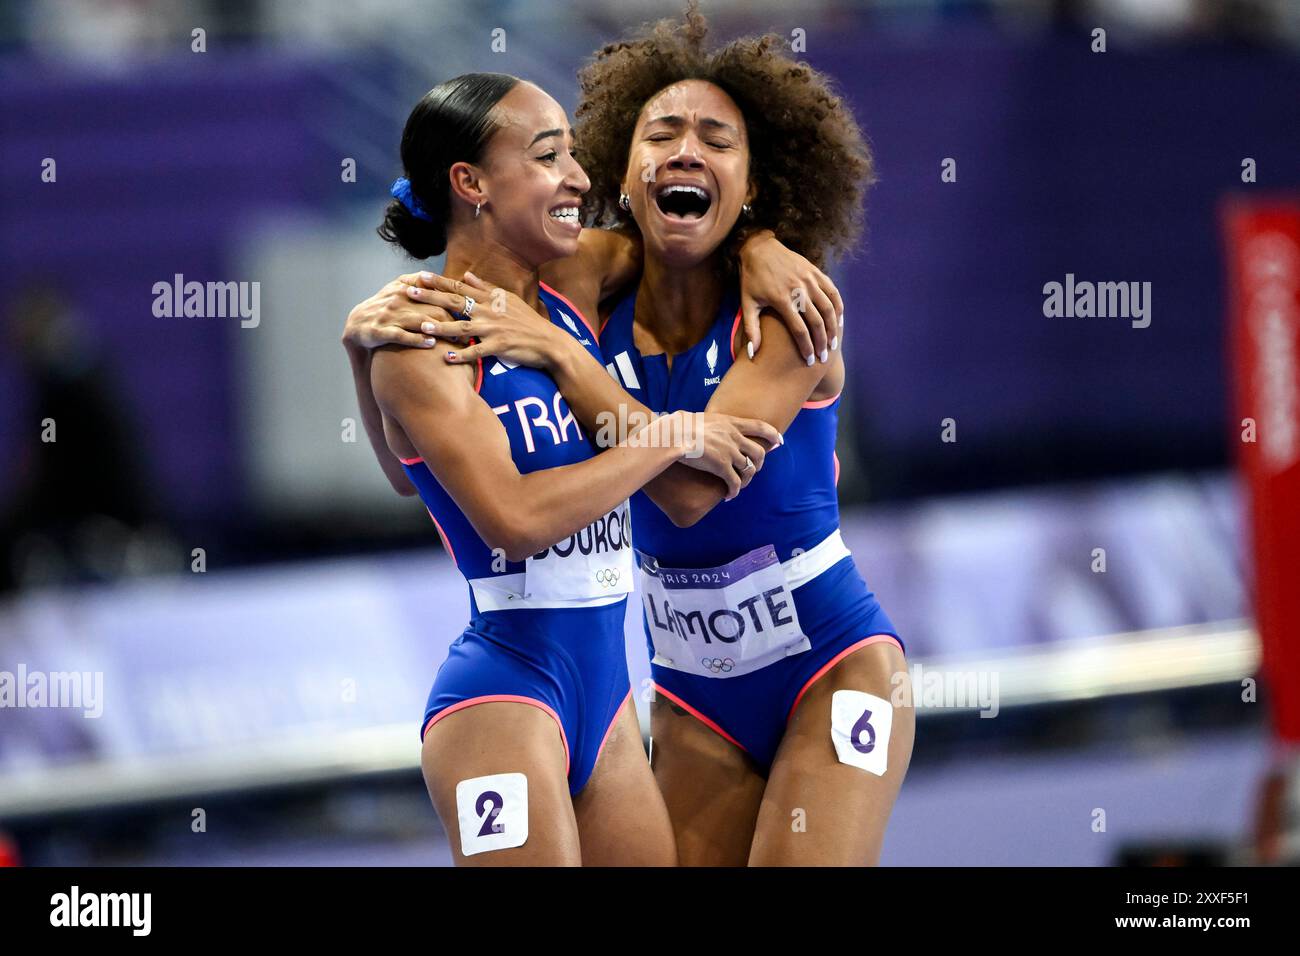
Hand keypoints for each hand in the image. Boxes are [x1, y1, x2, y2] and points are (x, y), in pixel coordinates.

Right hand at [341, 272, 465, 352]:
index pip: (435, 289)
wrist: (357, 324)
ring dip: (441, 330)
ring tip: (457, 338)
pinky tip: (431, 343)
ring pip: (420, 321)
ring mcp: (389, 315)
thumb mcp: (400, 289)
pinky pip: (402, 335)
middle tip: (471, 330)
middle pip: (433, 306)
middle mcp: (398, 298)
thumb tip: (447, 278)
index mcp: (405, 286)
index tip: (472, 308)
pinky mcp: (381, 331)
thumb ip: (420, 282)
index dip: (455, 298)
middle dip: (454, 319)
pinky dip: (417, 339)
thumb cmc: (386, 307)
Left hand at [415, 271, 569, 372]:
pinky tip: (447, 358)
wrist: (548, 341)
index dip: (439, 281)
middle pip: (455, 302)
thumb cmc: (527, 321)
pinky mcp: (499, 346)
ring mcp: (494, 329)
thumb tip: (467, 275)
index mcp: (490, 298)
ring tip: (423, 326)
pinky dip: (462, 355)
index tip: (419, 276)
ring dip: (442, 326)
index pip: (460, 286)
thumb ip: (486, 288)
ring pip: (462, 327)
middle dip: (431, 297)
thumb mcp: (508, 299)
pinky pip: (477, 352)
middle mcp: (489, 311)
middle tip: (410, 293)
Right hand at [646, 410, 781, 500]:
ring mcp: (729, 452)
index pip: (759, 426)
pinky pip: (734, 482)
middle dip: (759, 463)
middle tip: (754, 469)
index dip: (772, 434)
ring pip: (748, 469)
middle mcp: (734, 437)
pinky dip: (734, 491)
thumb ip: (707, 422)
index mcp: (730, 422)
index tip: (779, 441)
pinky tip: (729, 496)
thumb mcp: (700, 417)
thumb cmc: (678, 425)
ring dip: (746, 480)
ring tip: (739, 485)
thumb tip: (691, 419)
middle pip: (759, 452)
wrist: (673, 435)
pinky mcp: (721, 467)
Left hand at [738, 230, 843, 364]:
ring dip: (833, 327)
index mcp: (782, 299)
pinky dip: (838, 306)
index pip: (800, 330)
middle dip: (822, 342)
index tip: (810, 361)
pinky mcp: (815, 272)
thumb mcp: (747, 304)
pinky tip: (839, 320)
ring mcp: (809, 279)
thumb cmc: (752, 279)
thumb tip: (751, 354)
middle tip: (824, 357)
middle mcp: (799, 289)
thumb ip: (751, 329)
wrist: (759, 248)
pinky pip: (832, 291)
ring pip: (829, 308)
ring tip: (833, 343)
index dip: (807, 347)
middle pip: (817, 321)